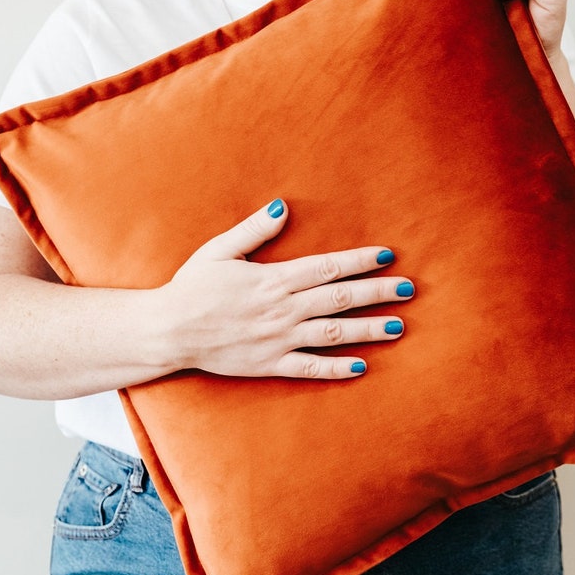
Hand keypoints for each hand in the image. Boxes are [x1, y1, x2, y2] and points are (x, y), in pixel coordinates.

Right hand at [160, 199, 411, 379]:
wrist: (167, 330)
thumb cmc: (192, 286)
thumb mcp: (219, 250)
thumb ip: (255, 230)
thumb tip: (285, 206)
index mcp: (273, 279)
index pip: (327, 267)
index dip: (359, 261)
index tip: (387, 255)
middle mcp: (281, 309)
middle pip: (339, 299)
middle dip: (377, 293)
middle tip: (408, 290)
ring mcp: (277, 339)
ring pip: (332, 333)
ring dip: (367, 330)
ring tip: (398, 327)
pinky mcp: (269, 364)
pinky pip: (308, 367)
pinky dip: (334, 368)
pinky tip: (360, 366)